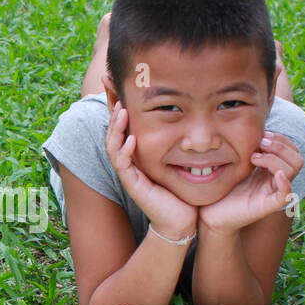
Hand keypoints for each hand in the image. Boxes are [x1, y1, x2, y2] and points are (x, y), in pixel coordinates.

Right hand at [106, 101, 197, 239]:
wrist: (183, 220)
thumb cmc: (183, 188)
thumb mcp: (181, 157)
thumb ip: (181, 138)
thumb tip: (193, 113)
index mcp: (138, 152)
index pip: (125, 123)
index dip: (120, 104)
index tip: (119, 83)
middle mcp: (129, 160)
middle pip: (113, 130)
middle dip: (112, 109)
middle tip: (110, 89)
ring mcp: (129, 172)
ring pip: (113, 145)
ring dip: (116, 128)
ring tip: (121, 110)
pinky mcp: (133, 185)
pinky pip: (123, 165)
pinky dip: (125, 151)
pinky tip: (132, 139)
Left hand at [198, 133, 303, 235]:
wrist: (211, 213)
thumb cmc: (223, 188)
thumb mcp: (237, 164)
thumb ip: (249, 149)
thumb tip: (257, 129)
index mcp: (271, 170)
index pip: (291, 150)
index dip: (280, 139)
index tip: (262, 135)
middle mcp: (276, 180)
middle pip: (296, 158)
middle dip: (280, 145)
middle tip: (260, 143)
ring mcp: (274, 193)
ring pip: (292, 170)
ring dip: (275, 157)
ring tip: (254, 157)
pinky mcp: (268, 206)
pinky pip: (286, 194)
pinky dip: (284, 182)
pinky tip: (275, 173)